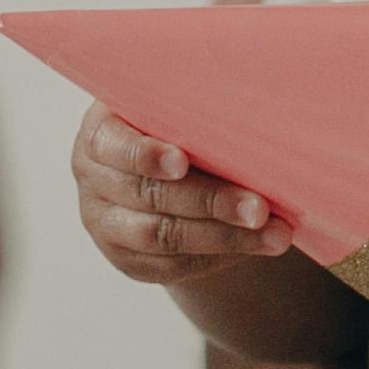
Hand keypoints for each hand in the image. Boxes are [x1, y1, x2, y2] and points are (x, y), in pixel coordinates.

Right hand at [74, 98, 291, 278]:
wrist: (169, 172)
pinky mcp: (130, 260)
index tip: (183, 161)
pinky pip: (173, 264)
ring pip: (163, 236)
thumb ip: (196, 107)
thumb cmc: (179, 124)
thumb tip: (258, 104)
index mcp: (100, 133)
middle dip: (209, 202)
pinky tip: (259, 244)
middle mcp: (94, 180)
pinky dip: (221, 254)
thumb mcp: (175, 106)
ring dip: (225, 236)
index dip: (146, 156)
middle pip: (148, 196)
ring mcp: (107, 225)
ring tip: (274, 233)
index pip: (111, 145)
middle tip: (259, 208)